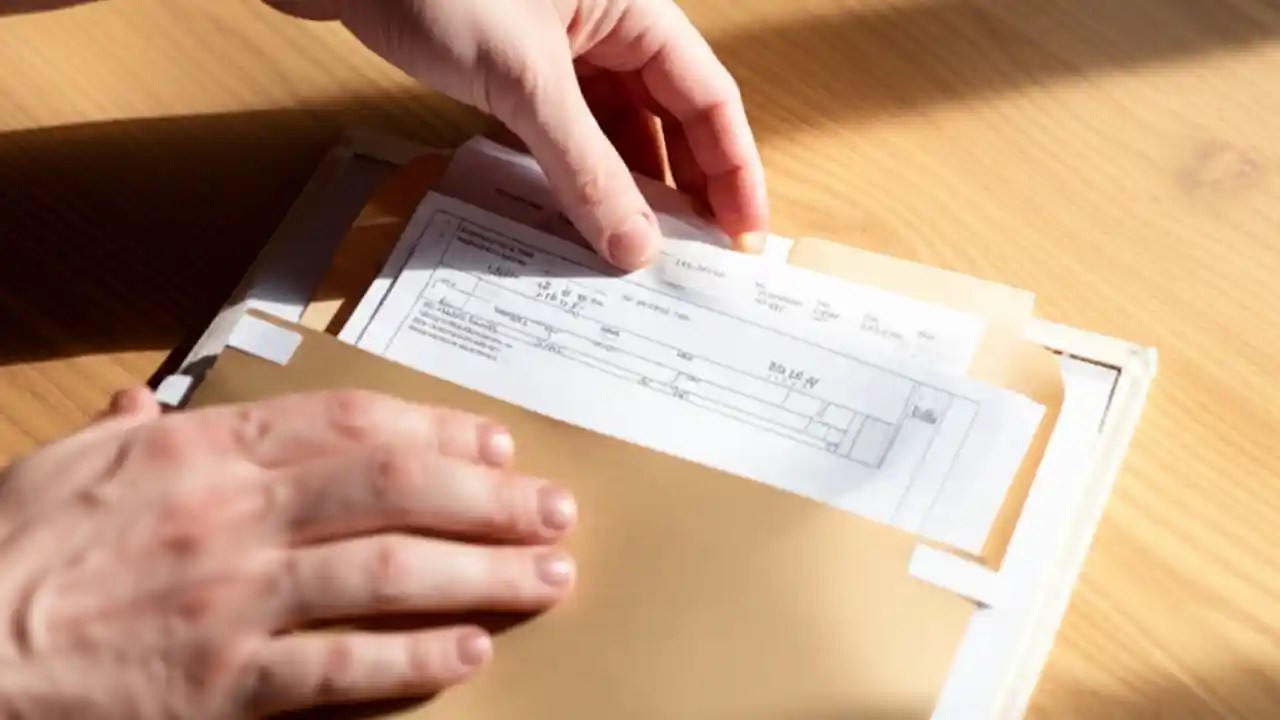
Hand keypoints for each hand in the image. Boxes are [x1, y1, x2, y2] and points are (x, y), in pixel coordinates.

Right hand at [0, 387, 577, 717]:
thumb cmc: (7, 555)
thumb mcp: (62, 466)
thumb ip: (128, 430)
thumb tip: (151, 399)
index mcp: (201, 453)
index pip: (350, 424)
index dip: (437, 431)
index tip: (495, 444)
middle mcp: (232, 516)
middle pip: (393, 489)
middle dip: (488, 498)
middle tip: (553, 507)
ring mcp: (232, 600)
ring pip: (386, 571)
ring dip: (480, 571)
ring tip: (546, 576)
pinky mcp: (220, 683)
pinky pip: (338, 666)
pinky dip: (411, 656)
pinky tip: (469, 649)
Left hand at [266, 0, 769, 269]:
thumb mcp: (524, 81)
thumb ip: (584, 166)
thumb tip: (634, 247)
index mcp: (635, 8)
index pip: (710, 97)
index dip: (734, 168)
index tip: (744, 234)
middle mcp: (608, 26)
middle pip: (671, 116)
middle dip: (688, 185)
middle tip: (699, 257)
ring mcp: (560, 48)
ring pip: (617, 128)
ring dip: (629, 186)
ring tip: (641, 251)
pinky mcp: (515, 68)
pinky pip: (566, 131)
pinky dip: (577, 174)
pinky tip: (581, 217)